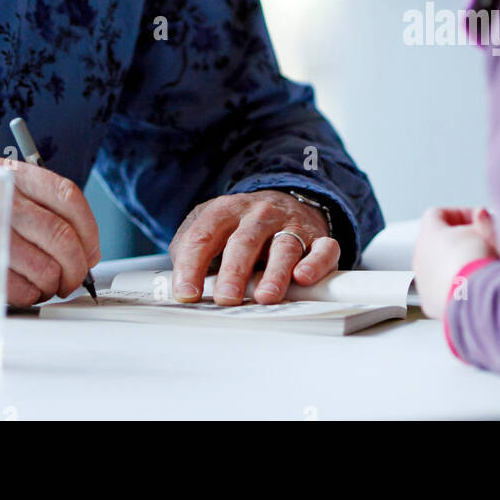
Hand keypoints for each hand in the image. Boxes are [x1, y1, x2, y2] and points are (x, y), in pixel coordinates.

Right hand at [0, 158, 100, 309]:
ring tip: (47, 285)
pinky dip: (32, 296)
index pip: (66, 195)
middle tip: (75, 278)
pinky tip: (25, 291)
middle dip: (76, 266)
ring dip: (54, 284)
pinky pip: (20, 288)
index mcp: (6, 174)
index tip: (91, 250)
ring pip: (44, 265)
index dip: (88, 229)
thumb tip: (83, 244)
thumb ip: (34, 205)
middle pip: (60, 235)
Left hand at [169, 190, 339, 305]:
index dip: (192, 265)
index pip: (204, 235)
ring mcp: (289, 224)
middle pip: (244, 241)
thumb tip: (176, 283)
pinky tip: (304, 277)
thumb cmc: (239, 226)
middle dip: (234, 271)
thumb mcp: (208, 228)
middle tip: (225, 298)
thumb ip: (189, 250)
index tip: (186, 293)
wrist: (283, 202)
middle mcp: (258, 214)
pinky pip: (323, 248)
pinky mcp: (318, 238)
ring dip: (275, 272)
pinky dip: (316, 262)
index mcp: (225, 210)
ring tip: (265, 297)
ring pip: (284, 246)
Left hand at [413, 206, 499, 318]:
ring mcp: (423, 281)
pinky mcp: (430, 303)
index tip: (479, 220)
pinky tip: (473, 290)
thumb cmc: (480, 264)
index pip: (437, 214)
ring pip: (438, 267)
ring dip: (456, 266)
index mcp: (430, 234)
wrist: (476, 301)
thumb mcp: (488, 232)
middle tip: (483, 244)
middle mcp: (420, 256)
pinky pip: (441, 290)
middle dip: (459, 241)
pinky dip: (454, 288)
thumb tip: (481, 215)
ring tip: (479, 269)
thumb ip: (484, 220)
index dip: (461, 214)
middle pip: (437, 242)